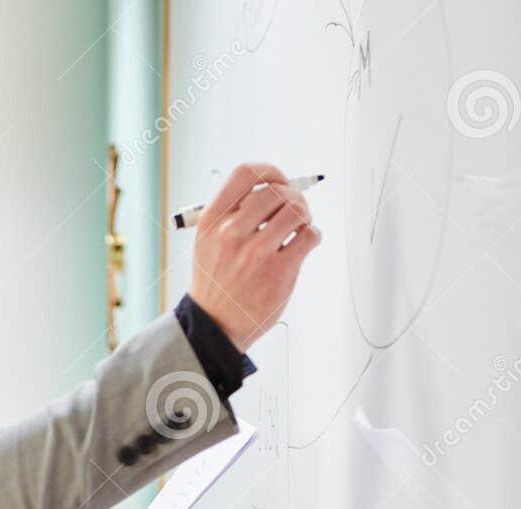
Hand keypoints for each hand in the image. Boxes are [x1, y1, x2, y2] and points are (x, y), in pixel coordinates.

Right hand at [189, 162, 322, 351]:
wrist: (215, 324)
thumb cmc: (217, 281)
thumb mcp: (207, 241)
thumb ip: (232, 212)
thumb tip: (274, 186)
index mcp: (212, 221)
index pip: (246, 174)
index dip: (270, 171)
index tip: (279, 181)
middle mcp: (231, 234)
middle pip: (276, 190)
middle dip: (293, 195)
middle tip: (295, 208)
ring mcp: (255, 254)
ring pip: (297, 210)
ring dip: (305, 214)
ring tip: (299, 226)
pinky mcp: (279, 273)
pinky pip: (310, 236)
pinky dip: (312, 234)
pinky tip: (302, 244)